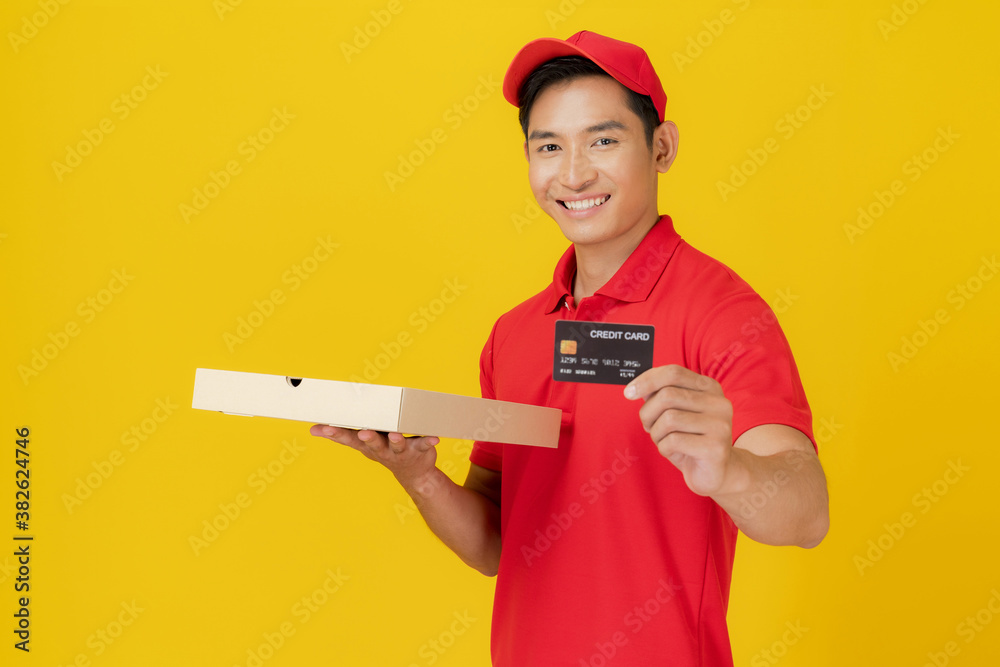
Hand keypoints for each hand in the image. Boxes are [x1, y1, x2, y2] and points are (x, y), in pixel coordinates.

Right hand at [309, 424, 439, 491]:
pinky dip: (429, 441)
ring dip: (396, 440)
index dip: (336, 433)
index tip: (323, 427)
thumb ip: (342, 435)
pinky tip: (435, 438)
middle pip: (373, 444)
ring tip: (394, 434)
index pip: (349, 439)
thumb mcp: (362, 444)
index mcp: (368, 445)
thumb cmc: (385, 450)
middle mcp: (383, 450)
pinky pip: (425, 444)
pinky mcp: (420, 450)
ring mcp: (401, 452)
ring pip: (397, 446)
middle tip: (363, 432)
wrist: (415, 474)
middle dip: (368, 438)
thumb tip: (313, 429)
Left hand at [624, 365, 733, 496]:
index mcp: (709, 388)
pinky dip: (663, 448)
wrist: (717, 473)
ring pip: (669, 419)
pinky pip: (673, 441)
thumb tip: (636, 387)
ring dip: (656, 433)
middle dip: (648, 412)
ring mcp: (720, 425)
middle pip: (667, 395)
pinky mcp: (715, 448)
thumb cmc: (691, 440)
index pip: (674, 373)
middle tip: (647, 426)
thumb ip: (660, 396)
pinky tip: (672, 452)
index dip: (647, 380)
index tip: (628, 393)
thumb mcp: (676, 413)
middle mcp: (719, 403)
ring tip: (662, 440)